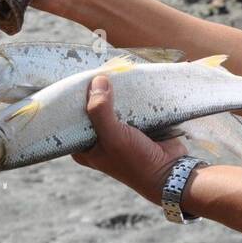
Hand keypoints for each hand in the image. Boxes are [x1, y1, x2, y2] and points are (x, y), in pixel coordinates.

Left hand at [71, 74, 189, 202]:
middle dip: (95, 92)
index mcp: (84, 148)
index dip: (73, 100)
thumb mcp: (113, 138)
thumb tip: (98, 80)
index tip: (77, 79)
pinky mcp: (135, 125)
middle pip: (91, 109)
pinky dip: (129, 94)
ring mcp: (117, 132)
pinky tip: (128, 79)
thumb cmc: (136, 161)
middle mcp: (98, 139)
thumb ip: (101, 111)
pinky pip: (128, 105)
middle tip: (97, 71)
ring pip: (111, 105)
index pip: (71, 119)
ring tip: (112, 70)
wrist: (171, 171)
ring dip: (113, 91)